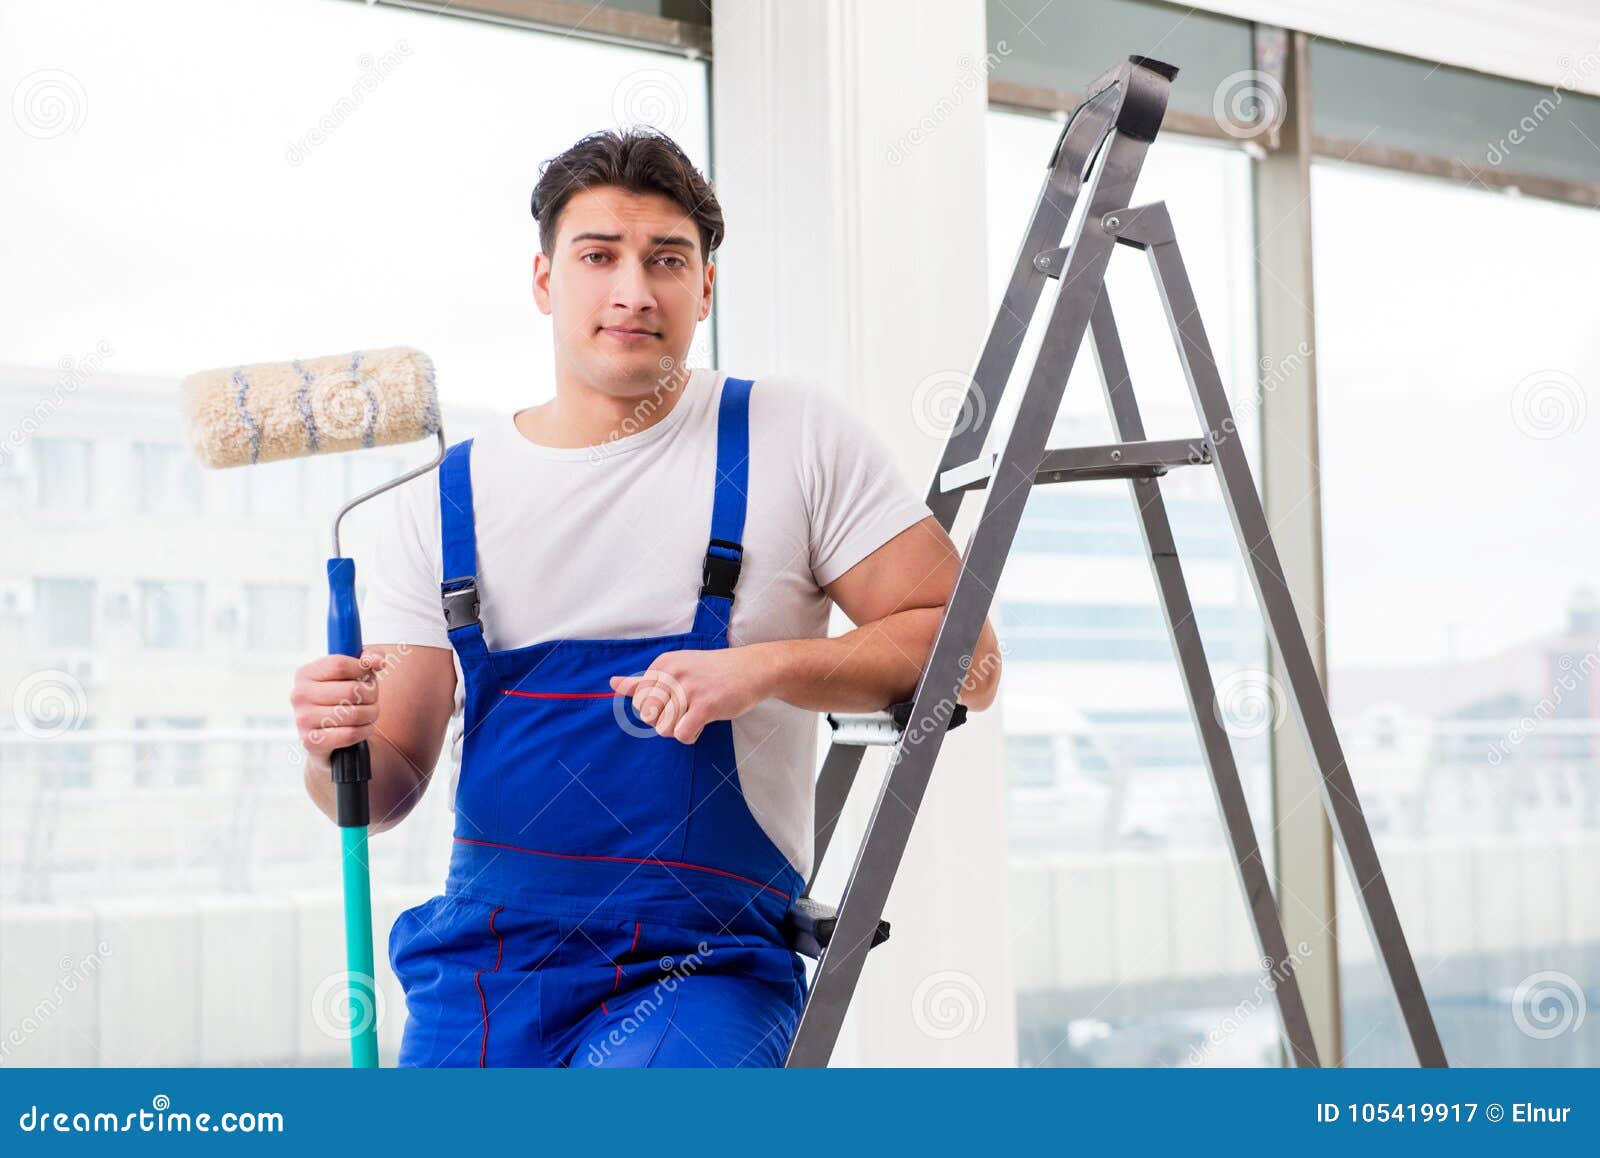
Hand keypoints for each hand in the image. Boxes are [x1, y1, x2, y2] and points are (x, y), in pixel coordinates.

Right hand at [291, 650, 388, 766]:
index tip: (369, 674)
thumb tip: (378, 661)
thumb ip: (369, 656)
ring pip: (354, 714)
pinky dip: (364, 730)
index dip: (362, 668)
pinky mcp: (311, 741)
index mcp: (306, 673)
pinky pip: (349, 734)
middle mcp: (299, 695)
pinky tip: (364, 726)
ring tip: (370, 711)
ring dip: (371, 713)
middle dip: (371, 694)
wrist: (328, 734)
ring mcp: (303, 719)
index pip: (339, 665)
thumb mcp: (353, 672)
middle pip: (351, 690)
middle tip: (372, 696)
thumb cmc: (343, 695)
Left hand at [609, 645, 775, 744]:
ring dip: (679, 729)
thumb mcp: (676, 668)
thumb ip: (642, 680)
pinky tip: (702, 724)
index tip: (676, 699)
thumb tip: (612, 684)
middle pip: (648, 716)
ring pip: (662, 728)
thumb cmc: (712, 672)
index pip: (638, 701)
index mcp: (662, 664)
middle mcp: (672, 674)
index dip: (656, 708)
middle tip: (685, 710)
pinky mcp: (705, 705)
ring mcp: (689, 689)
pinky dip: (690, 735)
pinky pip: (681, 734)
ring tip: (695, 716)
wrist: (752, 669)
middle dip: (664, 720)